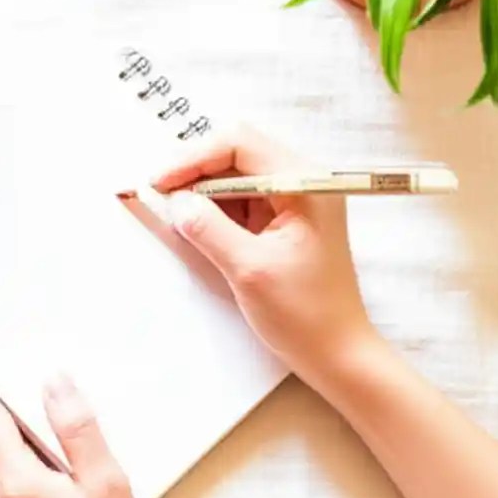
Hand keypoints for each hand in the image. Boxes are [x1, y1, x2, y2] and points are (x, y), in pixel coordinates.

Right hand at [152, 126, 378, 382]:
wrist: (337, 353)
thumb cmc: (303, 314)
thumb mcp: (249, 270)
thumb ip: (209, 229)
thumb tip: (175, 201)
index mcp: (304, 184)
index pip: (240, 144)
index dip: (193, 158)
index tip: (160, 183)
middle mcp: (302, 183)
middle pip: (237, 153)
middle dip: (195, 171)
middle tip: (159, 194)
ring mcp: (294, 202)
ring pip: (236, 176)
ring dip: (202, 190)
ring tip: (172, 211)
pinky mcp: (285, 221)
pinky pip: (242, 200)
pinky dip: (215, 208)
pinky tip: (194, 224)